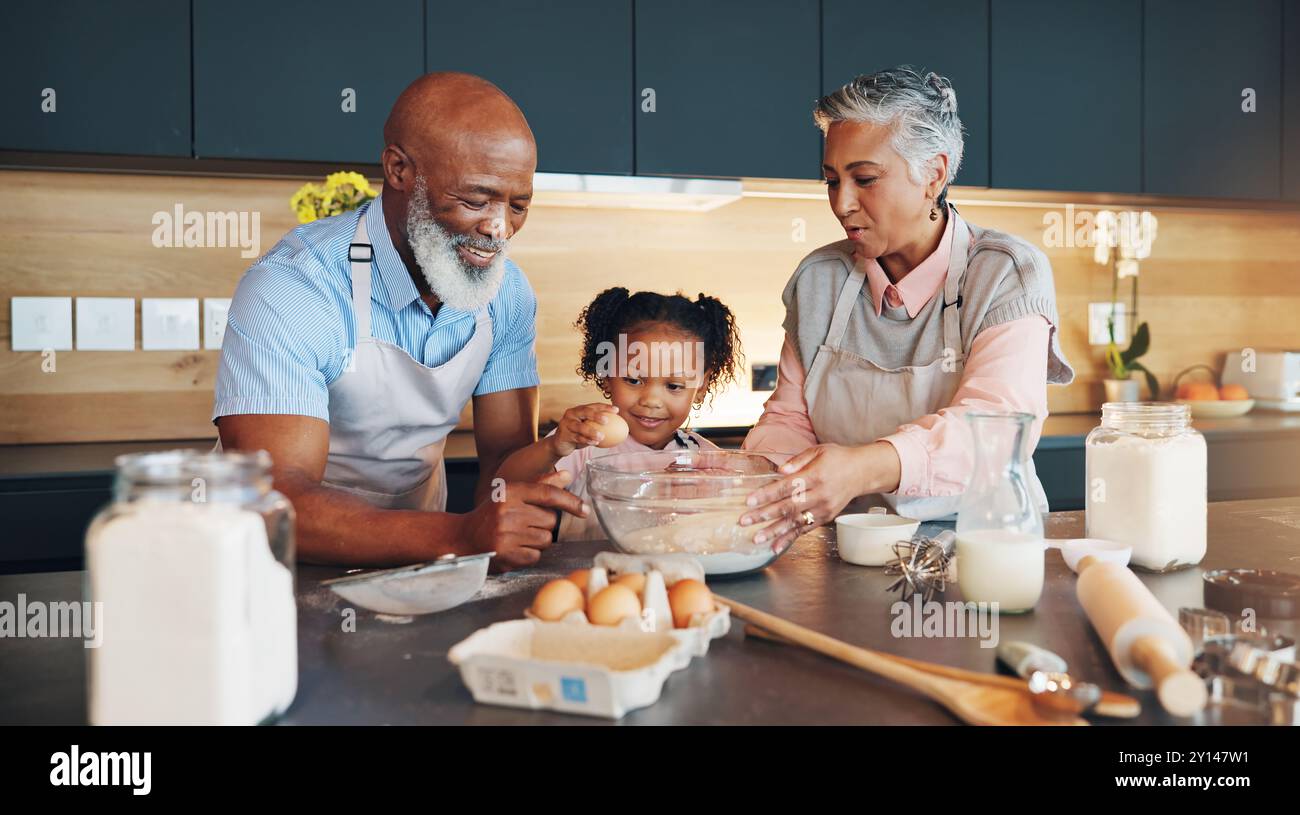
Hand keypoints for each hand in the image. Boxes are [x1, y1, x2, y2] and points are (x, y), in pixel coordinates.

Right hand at [461, 469, 587, 570]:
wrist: (463, 538)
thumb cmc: (492, 514)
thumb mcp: (512, 494)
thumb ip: (540, 485)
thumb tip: (567, 475)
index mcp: (509, 492)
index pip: (547, 494)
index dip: (570, 501)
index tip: (584, 509)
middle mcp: (507, 512)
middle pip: (550, 521)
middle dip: (544, 525)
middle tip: (525, 525)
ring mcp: (505, 534)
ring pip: (545, 540)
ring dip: (537, 540)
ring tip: (518, 537)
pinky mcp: (505, 555)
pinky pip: (535, 556)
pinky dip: (529, 554)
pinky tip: (514, 548)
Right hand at [549, 403, 619, 457]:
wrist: (559, 444)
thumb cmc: (576, 434)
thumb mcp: (587, 428)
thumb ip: (598, 426)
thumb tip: (619, 427)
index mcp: (579, 410)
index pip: (593, 406)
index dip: (605, 407)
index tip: (616, 410)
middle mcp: (571, 414)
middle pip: (584, 411)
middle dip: (596, 415)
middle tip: (607, 420)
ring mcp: (566, 424)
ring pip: (580, 427)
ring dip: (592, 431)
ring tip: (602, 436)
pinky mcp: (563, 435)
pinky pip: (576, 438)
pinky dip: (586, 441)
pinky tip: (595, 443)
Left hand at [738, 442, 900, 552]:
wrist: (862, 473)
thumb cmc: (838, 459)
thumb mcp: (818, 450)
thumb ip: (797, 461)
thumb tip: (779, 471)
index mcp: (816, 475)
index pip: (787, 487)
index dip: (767, 494)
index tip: (749, 501)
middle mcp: (820, 494)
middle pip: (789, 507)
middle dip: (764, 515)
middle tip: (744, 521)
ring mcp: (823, 509)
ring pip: (795, 522)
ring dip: (774, 532)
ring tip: (756, 539)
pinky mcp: (825, 518)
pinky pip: (805, 530)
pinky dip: (789, 539)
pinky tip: (775, 547)